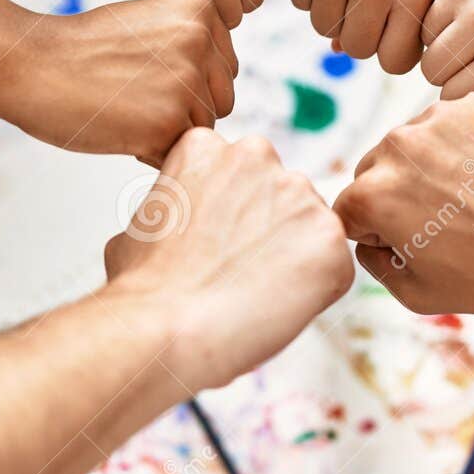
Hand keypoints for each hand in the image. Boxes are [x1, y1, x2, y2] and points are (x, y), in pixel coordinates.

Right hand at [0, 0, 235, 165]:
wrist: (29, 63)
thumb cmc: (83, 48)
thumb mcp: (150, 22)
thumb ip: (192, 43)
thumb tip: (223, 84)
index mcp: (202, 10)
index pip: (221, 68)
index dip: (183, 81)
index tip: (142, 72)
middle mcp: (202, 40)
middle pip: (218, 100)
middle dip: (182, 109)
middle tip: (130, 94)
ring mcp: (186, 81)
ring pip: (200, 129)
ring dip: (166, 132)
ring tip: (123, 109)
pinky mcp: (167, 122)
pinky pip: (177, 154)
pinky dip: (149, 152)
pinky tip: (117, 127)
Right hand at [103, 130, 354, 389]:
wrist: (164, 328)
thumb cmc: (145, 288)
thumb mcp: (141, 224)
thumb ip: (175, 208)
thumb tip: (184, 227)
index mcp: (206, 146)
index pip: (238, 174)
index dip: (228, 216)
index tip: (212, 245)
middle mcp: (257, 154)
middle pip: (279, 193)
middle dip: (268, 229)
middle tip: (238, 271)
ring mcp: (299, 194)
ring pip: (310, 228)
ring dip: (294, 257)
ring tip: (254, 292)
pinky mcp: (330, 238)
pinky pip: (333, 266)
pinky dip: (315, 291)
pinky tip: (277, 307)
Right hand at [284, 0, 432, 73]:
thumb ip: (398, 14)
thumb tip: (345, 51)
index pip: (396, 61)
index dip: (392, 49)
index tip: (391, 30)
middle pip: (358, 49)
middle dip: (362, 33)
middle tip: (367, 2)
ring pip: (325, 28)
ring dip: (335, 10)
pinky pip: (301, 1)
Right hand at [333, 94, 473, 314]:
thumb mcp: (419, 294)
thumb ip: (375, 264)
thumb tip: (370, 239)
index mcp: (372, 195)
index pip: (348, 210)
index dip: (374, 233)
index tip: (409, 243)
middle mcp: (396, 148)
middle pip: (374, 171)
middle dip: (396, 195)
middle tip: (442, 223)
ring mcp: (435, 120)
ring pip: (411, 145)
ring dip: (427, 167)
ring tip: (469, 199)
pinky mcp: (473, 105)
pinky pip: (448, 125)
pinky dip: (461, 146)